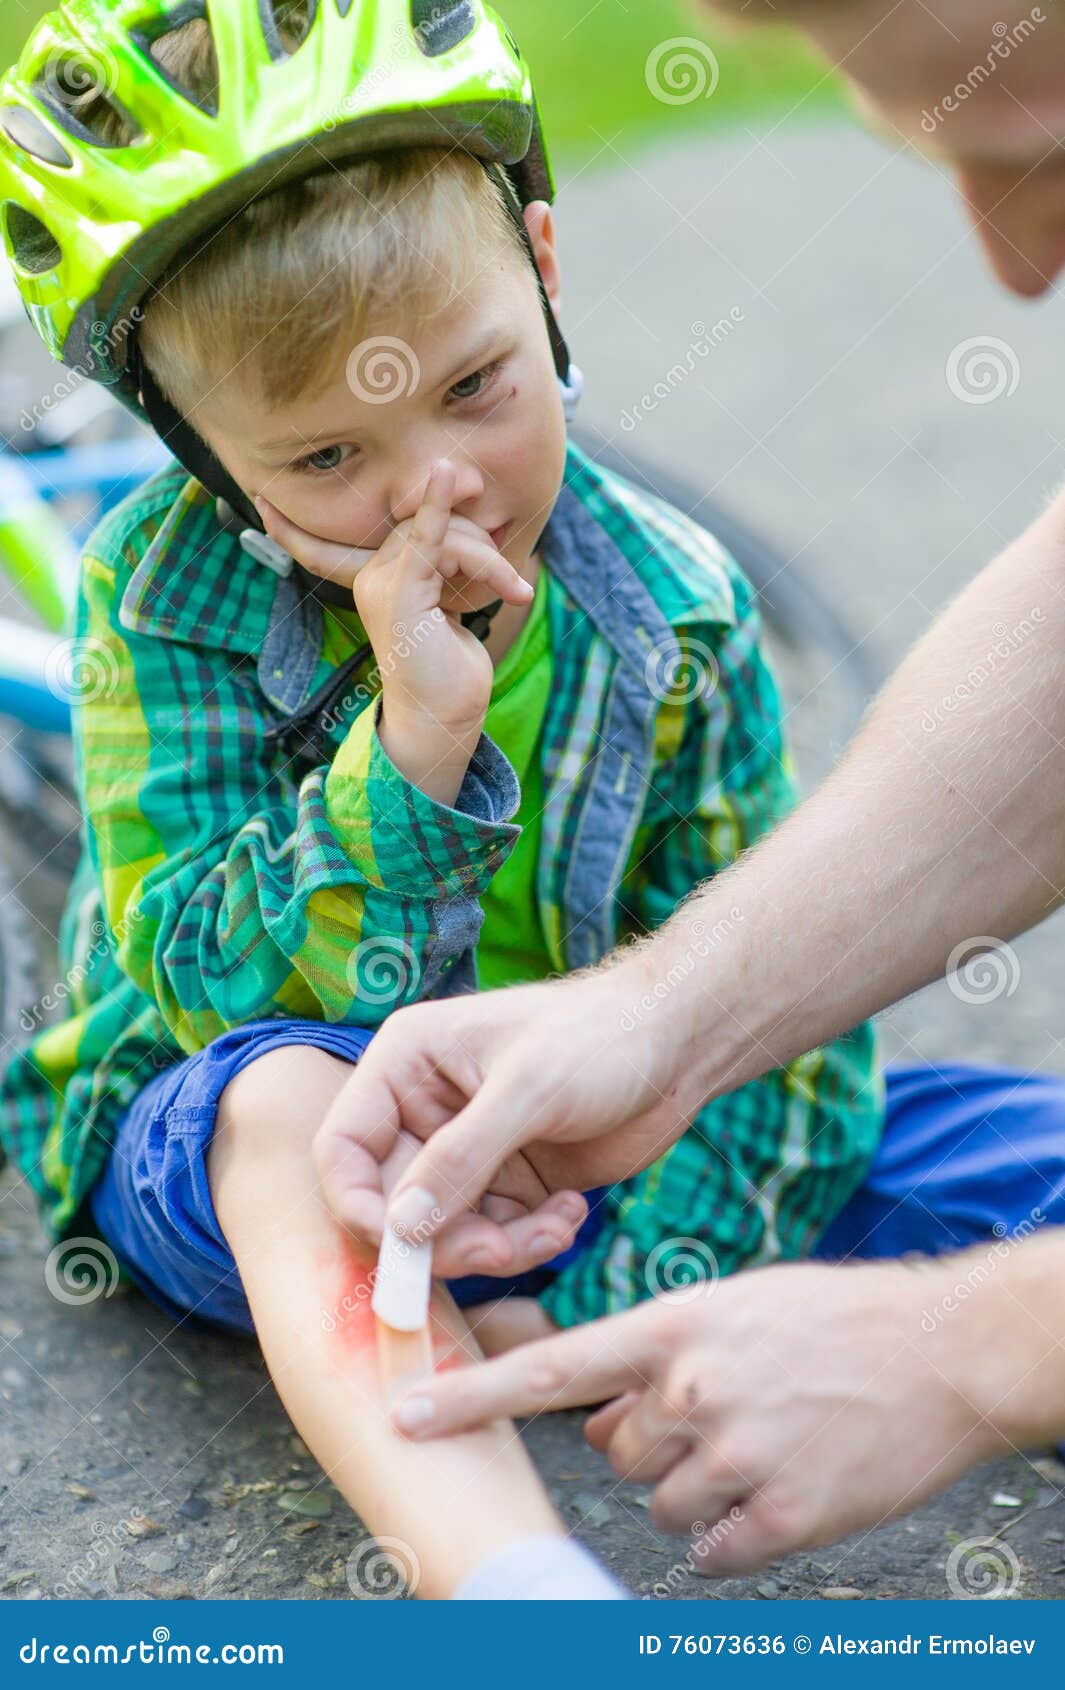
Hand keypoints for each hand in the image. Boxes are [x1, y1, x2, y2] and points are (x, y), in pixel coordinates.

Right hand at [256, 460, 531, 732]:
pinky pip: (427, 536)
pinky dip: (439, 504)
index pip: (330, 547)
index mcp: (373, 582)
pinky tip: (444, 475)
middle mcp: (369, 578)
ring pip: (443, 534)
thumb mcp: (444, 608)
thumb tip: (468, 525)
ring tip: (515, 592)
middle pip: (426, 523)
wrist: (444, 720)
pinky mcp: (401, 592)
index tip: (262, 504)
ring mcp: (380, 584)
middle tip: (513, 586)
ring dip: (490, 561)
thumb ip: (441, 567)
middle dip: (477, 547)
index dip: (292, 532)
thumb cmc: (449, 671)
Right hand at [312, 1052, 593, 1279]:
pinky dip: (528, 1241)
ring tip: (555, 1229)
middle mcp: (425, 1109)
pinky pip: (493, 1236)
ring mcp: (468, 1149)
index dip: (358, 1206)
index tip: (400, 1251)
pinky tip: (570, 1214)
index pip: (343, 1149)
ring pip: (444, 1233)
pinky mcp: (510, 1181)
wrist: (677, 1043)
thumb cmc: (601, 1037)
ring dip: (496, 1248)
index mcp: (407, 1064)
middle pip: (394, 1205)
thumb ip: (461, 1159)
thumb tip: (398, 1228)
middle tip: (499, 1251)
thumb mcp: (529, 1090)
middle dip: (444, 1240)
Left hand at [387, 1259, 999, 1572]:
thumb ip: (658, 1354)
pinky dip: (735, 1531)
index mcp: (672, 1329)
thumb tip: (603, 1418)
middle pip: (613, 1450)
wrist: (937, 1351)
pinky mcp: (779, 1518)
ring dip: (697, 1486)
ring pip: (661, 1501)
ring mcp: (735, 1458)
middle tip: (717, 1412)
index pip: (549, 1370)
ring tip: (760, 1440)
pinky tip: (779, 1485)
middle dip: (650, 1440)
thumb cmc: (830, 1319)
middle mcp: (690, 1392)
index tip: (405, 1416)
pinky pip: (712, 1549)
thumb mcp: (731, 1306)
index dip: (471, 1398)